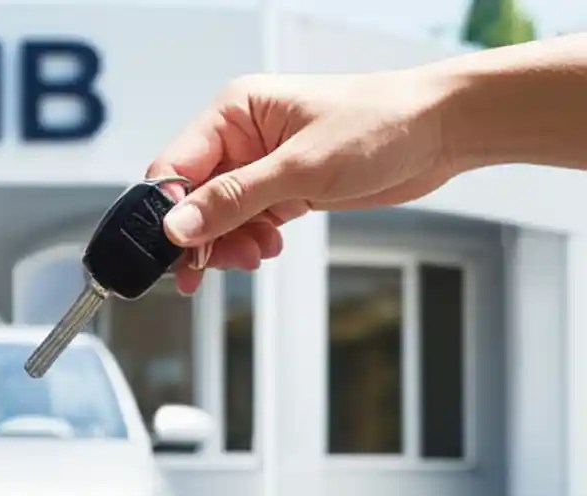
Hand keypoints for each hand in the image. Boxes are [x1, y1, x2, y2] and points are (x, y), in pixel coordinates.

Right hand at [146, 70, 454, 293]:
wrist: (441, 131)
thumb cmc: (381, 124)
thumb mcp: (300, 167)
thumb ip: (233, 199)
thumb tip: (178, 226)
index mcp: (235, 112)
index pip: (175, 167)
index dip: (168, 212)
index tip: (175, 250)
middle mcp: (241, 136)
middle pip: (192, 198)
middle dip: (201, 236)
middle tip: (212, 268)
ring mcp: (261, 164)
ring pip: (218, 217)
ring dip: (228, 244)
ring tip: (255, 256)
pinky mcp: (283, 187)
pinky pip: (246, 222)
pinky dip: (251, 241)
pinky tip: (270, 246)